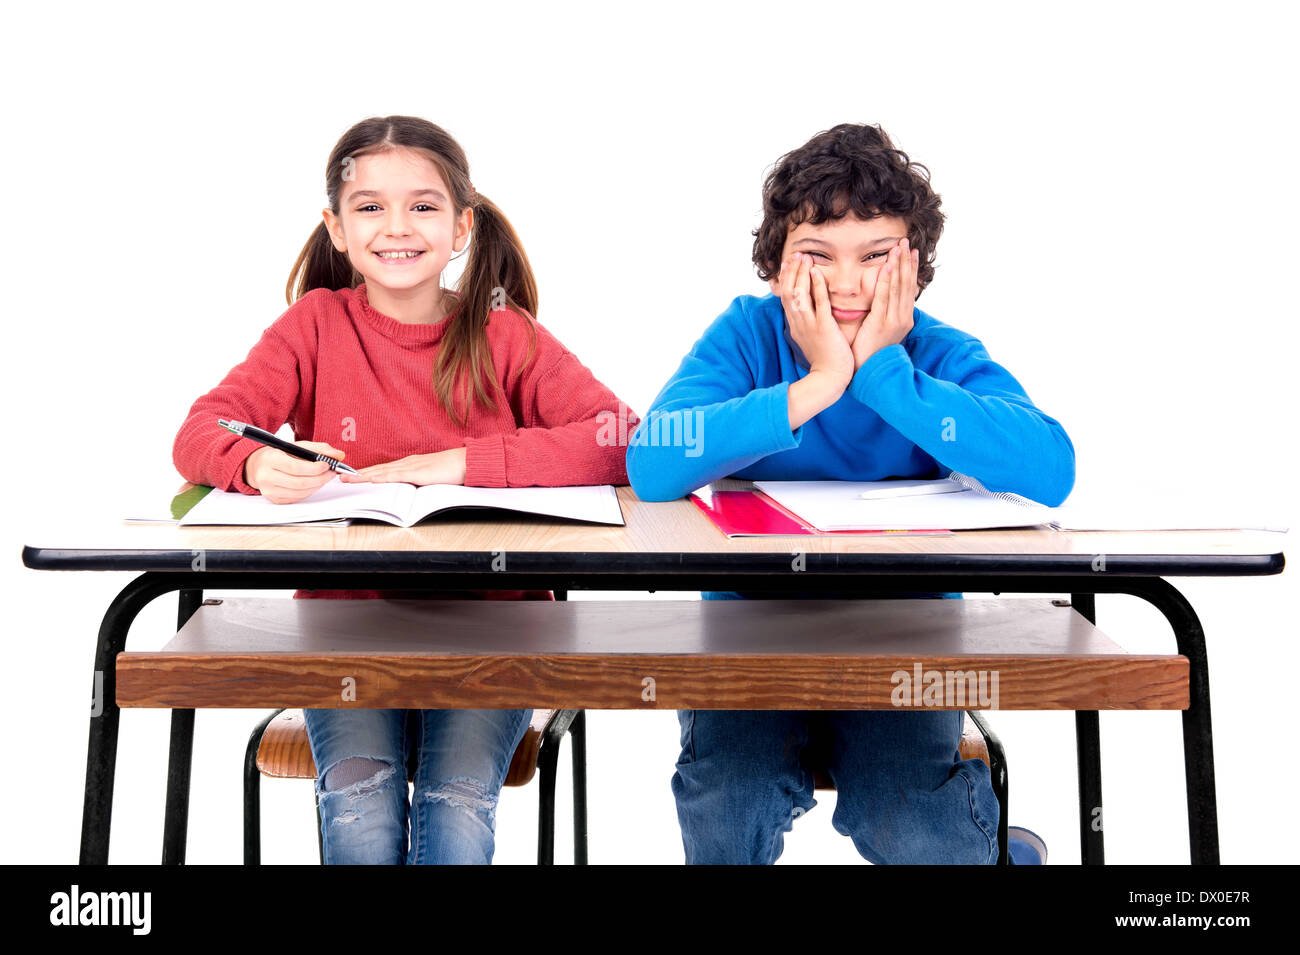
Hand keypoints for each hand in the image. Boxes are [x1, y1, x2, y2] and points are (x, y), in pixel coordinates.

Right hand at [244, 441, 345, 504]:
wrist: (257, 466)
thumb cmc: (279, 454)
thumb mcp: (296, 446)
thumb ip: (318, 448)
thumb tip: (339, 455)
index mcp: (270, 460)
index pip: (295, 467)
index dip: (314, 468)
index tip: (327, 465)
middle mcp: (266, 477)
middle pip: (300, 483)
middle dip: (320, 478)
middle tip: (331, 473)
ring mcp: (269, 491)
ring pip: (300, 492)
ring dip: (317, 485)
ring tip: (325, 477)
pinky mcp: (275, 499)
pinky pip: (298, 498)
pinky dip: (310, 491)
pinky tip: (314, 483)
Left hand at [340, 446, 467, 486]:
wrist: (465, 462)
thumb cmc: (451, 470)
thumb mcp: (429, 477)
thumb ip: (417, 482)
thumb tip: (407, 490)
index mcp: (408, 464)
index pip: (382, 469)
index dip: (365, 472)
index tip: (350, 475)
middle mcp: (406, 463)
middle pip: (376, 469)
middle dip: (357, 473)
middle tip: (339, 476)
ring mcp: (411, 466)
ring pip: (382, 472)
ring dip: (363, 475)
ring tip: (347, 478)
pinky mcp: (418, 472)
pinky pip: (397, 476)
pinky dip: (382, 478)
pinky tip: (371, 479)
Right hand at [775, 251, 853, 386]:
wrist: (830, 378)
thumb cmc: (824, 358)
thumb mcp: (810, 336)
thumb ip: (808, 320)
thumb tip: (808, 306)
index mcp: (796, 324)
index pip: (786, 296)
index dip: (787, 278)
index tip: (791, 262)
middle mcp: (799, 323)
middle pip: (789, 292)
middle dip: (792, 271)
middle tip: (798, 254)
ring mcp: (810, 326)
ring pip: (799, 295)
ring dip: (801, 274)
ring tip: (806, 258)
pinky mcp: (823, 329)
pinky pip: (818, 305)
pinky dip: (817, 288)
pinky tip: (818, 273)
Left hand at [851, 238, 918, 369]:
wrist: (868, 373)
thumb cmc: (870, 353)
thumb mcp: (881, 330)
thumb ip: (885, 313)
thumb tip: (884, 299)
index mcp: (904, 318)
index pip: (908, 287)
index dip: (910, 268)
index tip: (911, 251)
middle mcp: (903, 318)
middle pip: (906, 283)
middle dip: (907, 261)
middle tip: (906, 241)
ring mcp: (894, 321)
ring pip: (898, 287)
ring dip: (898, 265)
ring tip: (899, 247)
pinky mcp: (882, 325)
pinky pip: (884, 299)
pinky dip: (886, 282)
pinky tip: (886, 267)